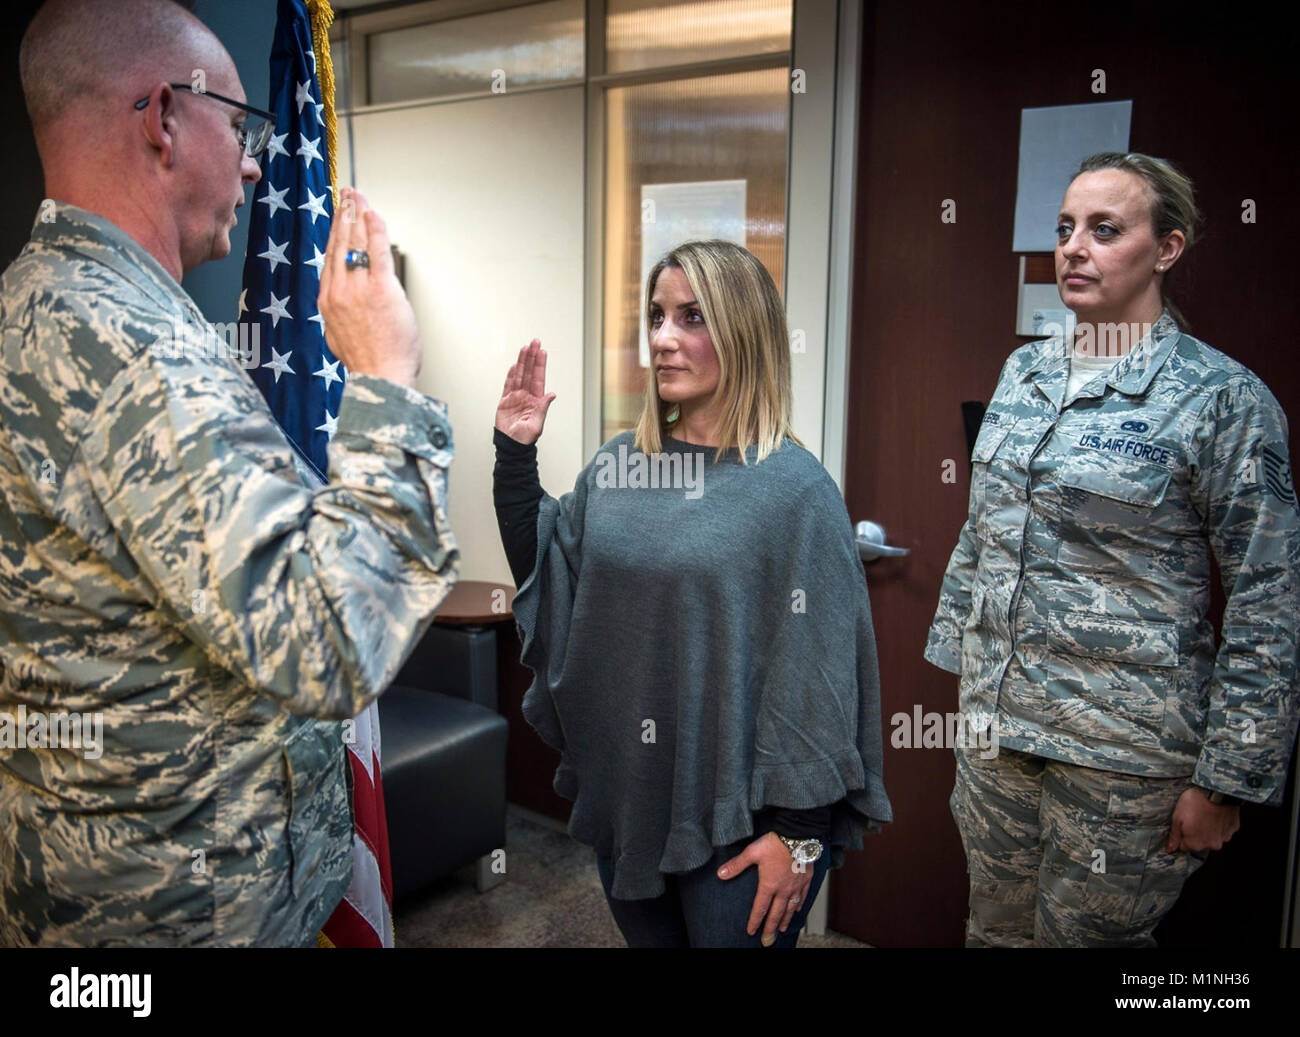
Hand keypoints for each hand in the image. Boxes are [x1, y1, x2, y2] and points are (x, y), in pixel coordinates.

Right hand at [318, 187, 421, 387]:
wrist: (380, 377)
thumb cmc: (367, 362)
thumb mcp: (339, 336)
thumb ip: (339, 315)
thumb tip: (342, 306)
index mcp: (327, 301)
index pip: (329, 257)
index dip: (333, 233)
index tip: (337, 216)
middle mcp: (338, 291)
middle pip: (339, 244)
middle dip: (343, 215)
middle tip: (347, 195)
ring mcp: (358, 289)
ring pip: (355, 243)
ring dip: (356, 215)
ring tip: (357, 197)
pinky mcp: (380, 289)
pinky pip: (376, 251)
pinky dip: (374, 228)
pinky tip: (373, 213)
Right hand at [495, 339, 555, 445]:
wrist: (511, 445)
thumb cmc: (526, 438)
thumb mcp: (537, 423)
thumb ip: (543, 407)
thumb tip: (552, 394)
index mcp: (536, 400)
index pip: (538, 378)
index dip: (540, 364)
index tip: (542, 351)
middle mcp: (526, 396)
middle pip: (529, 372)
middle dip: (531, 357)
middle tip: (534, 342)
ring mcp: (515, 397)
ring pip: (519, 375)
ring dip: (522, 361)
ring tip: (524, 348)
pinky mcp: (504, 401)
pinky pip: (508, 385)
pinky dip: (511, 374)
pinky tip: (515, 364)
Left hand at [717, 832, 814, 946]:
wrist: (799, 835)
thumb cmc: (775, 843)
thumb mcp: (752, 852)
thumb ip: (736, 865)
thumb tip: (720, 874)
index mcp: (768, 885)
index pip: (760, 908)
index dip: (755, 921)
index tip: (751, 931)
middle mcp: (783, 890)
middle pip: (776, 913)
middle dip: (770, 928)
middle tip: (767, 941)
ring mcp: (796, 886)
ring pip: (790, 909)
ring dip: (784, 921)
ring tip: (781, 930)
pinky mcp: (806, 880)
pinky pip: (803, 897)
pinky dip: (799, 907)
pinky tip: (797, 911)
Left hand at [1165, 787, 1240, 852]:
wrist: (1217, 791)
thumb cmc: (1195, 803)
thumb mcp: (1177, 817)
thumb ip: (1174, 836)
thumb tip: (1170, 849)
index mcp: (1195, 844)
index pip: (1184, 847)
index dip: (1181, 836)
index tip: (1182, 825)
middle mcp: (1211, 845)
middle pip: (1199, 843)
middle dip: (1194, 833)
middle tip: (1193, 818)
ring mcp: (1224, 837)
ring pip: (1212, 837)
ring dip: (1207, 830)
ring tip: (1204, 814)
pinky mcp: (1232, 829)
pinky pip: (1223, 830)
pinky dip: (1218, 824)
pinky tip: (1214, 814)